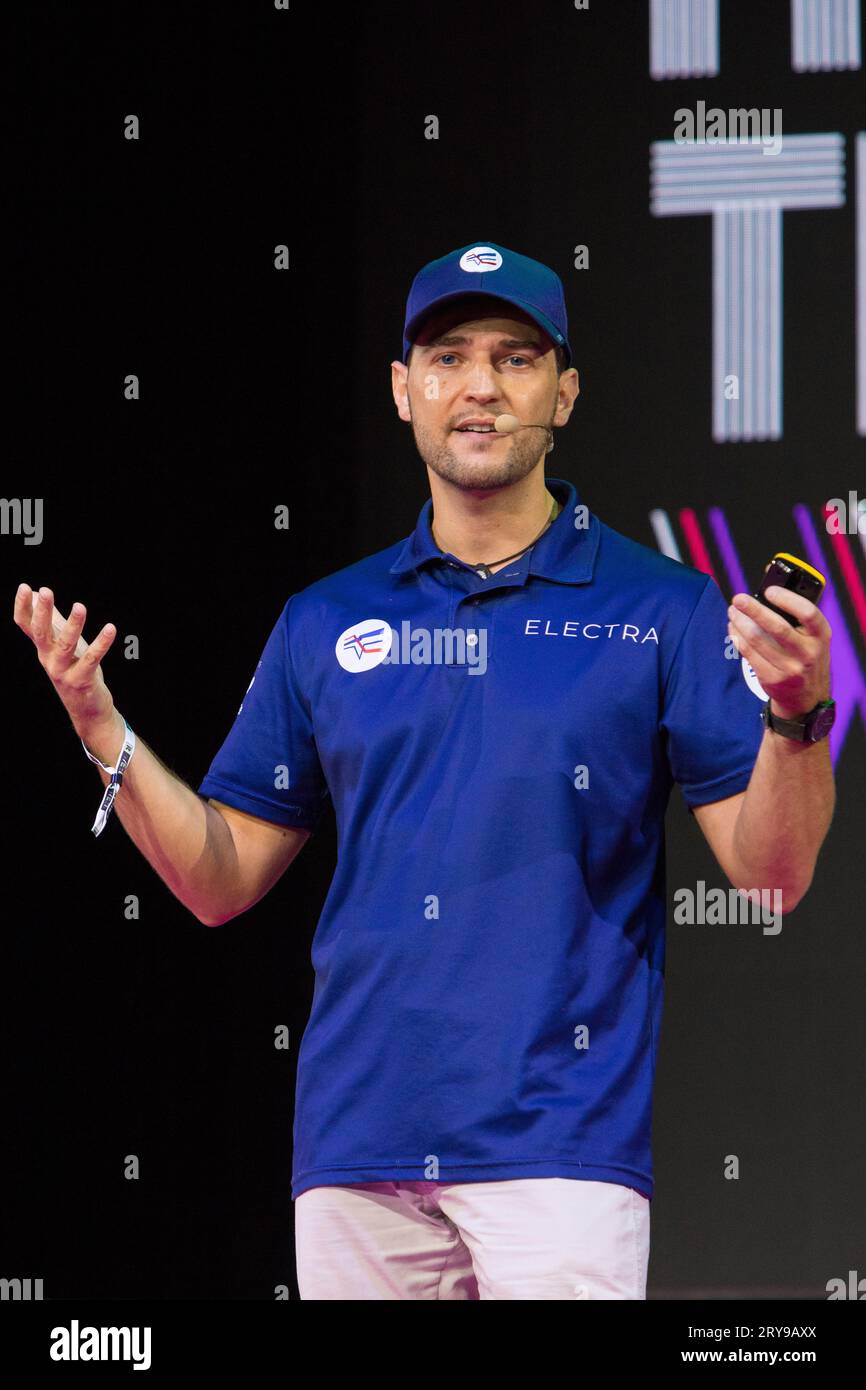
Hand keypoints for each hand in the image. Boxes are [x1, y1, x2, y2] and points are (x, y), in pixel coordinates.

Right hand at [14, 583, 118, 733]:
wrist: (87, 708)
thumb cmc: (75, 669)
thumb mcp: (62, 644)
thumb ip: (52, 620)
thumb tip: (39, 594)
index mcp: (42, 648)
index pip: (25, 626)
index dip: (23, 607)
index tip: (25, 586)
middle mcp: (48, 659)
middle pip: (41, 633)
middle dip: (43, 612)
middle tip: (46, 591)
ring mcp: (63, 671)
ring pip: (65, 646)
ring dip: (73, 626)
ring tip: (80, 606)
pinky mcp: (82, 680)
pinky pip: (92, 659)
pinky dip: (101, 643)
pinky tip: (110, 628)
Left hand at [727, 585, 831, 719]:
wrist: (807, 696)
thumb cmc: (806, 655)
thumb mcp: (813, 637)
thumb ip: (796, 617)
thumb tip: (765, 591)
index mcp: (821, 635)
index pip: (808, 613)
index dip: (787, 599)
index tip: (769, 591)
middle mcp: (808, 653)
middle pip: (778, 627)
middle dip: (754, 610)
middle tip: (738, 599)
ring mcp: (790, 668)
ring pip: (757, 641)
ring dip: (740, 623)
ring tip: (733, 612)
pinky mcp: (772, 679)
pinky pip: (749, 654)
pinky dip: (737, 638)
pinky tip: (734, 629)